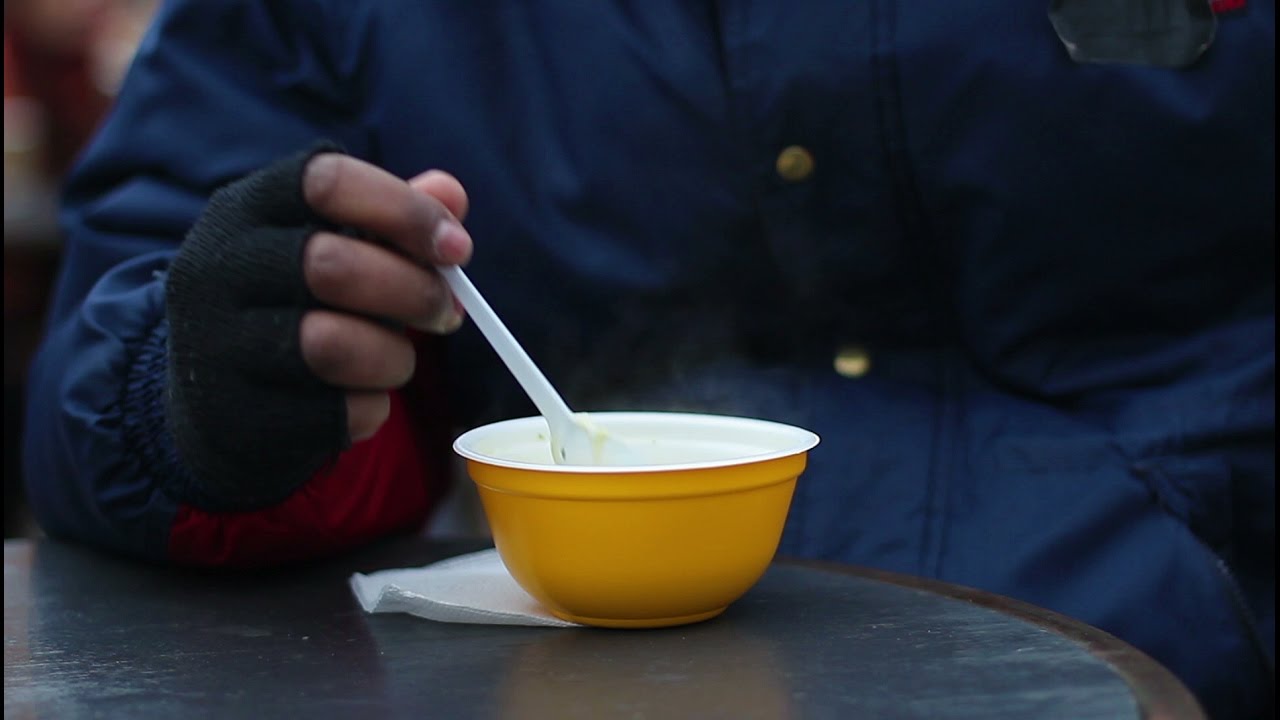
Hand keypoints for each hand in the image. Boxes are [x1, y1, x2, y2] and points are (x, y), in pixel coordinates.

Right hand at [163, 144, 472, 507]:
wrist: (214, 400)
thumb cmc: (290, 305)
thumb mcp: (330, 248)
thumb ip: (390, 219)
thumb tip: (450, 194)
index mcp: (246, 210)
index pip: (327, 182)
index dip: (406, 211)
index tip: (457, 248)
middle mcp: (219, 269)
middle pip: (332, 266)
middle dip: (413, 291)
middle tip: (446, 311)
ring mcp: (220, 345)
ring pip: (333, 345)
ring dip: (394, 355)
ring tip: (399, 359)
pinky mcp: (239, 416)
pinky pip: (336, 413)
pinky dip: (372, 406)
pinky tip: (362, 396)